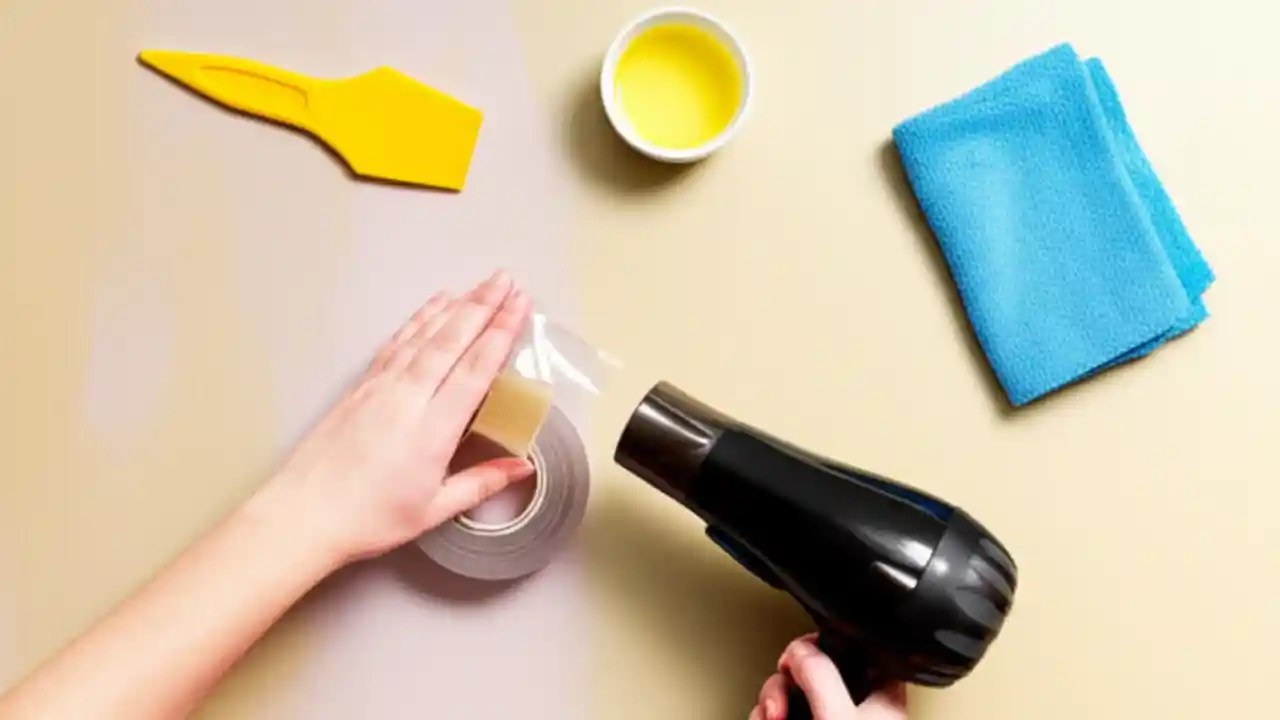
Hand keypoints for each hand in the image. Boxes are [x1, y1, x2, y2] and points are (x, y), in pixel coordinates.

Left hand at [253, 270, 534, 565]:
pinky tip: (435, 306)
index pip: (475, 370)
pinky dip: (420, 320)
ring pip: (425, 335)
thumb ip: (481, 482)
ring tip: (481, 284)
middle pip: (452, 341)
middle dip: (483, 307)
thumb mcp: (433, 509)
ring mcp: (381, 387)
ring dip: (456, 306)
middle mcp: (407, 398)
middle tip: (508, 280)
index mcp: (432, 429)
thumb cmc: (368, 518)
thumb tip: (523, 468)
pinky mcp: (361, 385)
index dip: (500, 334)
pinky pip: (399, 343)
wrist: (303, 514)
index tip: (520, 307)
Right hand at [750, 635, 907, 719]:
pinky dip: (766, 714)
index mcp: (881, 695)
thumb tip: (798, 650)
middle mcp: (857, 707)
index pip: (857, 649)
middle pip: (813, 668)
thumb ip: (820, 674)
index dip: (826, 641)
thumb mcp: (839, 715)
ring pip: (792, 693)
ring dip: (771, 698)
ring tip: (772, 715)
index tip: (802, 649)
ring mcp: (831, 719)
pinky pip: (782, 713)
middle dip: (785, 677)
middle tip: (782, 693)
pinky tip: (765, 719)